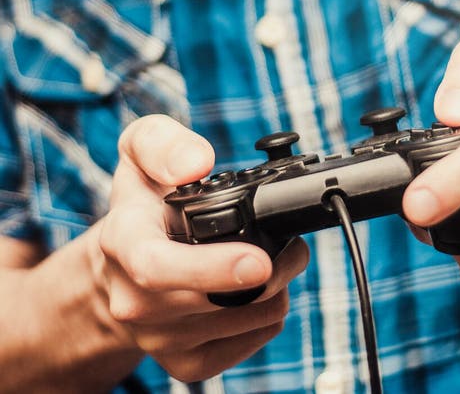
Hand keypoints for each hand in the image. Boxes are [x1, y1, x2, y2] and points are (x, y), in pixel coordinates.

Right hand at [94, 115, 308, 382]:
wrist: (120, 266)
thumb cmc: (141, 201)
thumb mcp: (139, 148)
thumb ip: (163, 142)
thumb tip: (196, 163)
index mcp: (122, 242)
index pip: (157, 267)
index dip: (213, 268)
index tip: (259, 261)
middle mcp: (135, 299)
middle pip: (218, 300)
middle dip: (273, 267)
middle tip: (292, 242)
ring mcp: (160, 338)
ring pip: (247, 319)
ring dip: (279, 286)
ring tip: (275, 255)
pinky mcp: (188, 363)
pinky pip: (254, 339)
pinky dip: (271, 311)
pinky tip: (258, 285)